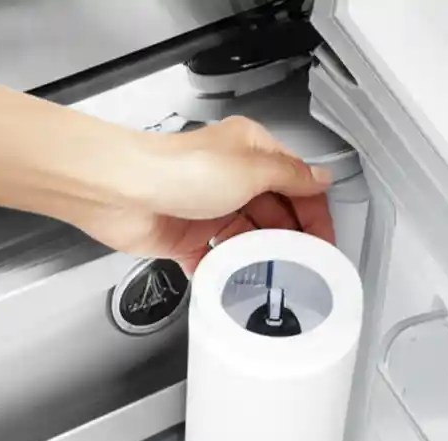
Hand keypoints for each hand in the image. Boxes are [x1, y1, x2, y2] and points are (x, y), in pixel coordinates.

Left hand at [69, 116, 335, 273]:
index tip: (326, 241)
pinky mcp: (184, 237)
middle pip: (273, 213)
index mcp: (249, 152)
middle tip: (306, 265)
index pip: (296, 182)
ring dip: (260, 257)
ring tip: (276, 277)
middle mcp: (228, 178)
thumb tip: (321, 176)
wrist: (122, 192)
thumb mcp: (251, 168)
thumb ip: (291, 176)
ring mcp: (206, 209)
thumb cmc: (177, 169)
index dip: (314, 211)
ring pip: (246, 239)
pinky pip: (213, 259)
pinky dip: (225, 272)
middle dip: (291, 239)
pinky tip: (237, 282)